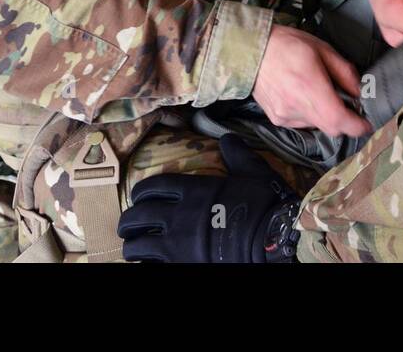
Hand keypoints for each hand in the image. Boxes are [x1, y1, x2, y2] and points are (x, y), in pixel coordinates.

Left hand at [119, 134, 299, 262]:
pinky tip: (149, 262)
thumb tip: (228, 137)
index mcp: (195, 190)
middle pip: (139, 215)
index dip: (141, 192)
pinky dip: (146, 263)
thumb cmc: (265, 206)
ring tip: (134, 246)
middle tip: (128, 224)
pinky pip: (152, 265)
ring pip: (138, 245)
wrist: (273, 240)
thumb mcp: (254, 173)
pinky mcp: (182, 264)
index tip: (139, 196)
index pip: (154, 187)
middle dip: (128, 220)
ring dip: (132, 245)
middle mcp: (180, 215)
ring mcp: (178, 244)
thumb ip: (237, 154)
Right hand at [254, 25, 369, 135]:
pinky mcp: (277, 119)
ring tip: (317, 91)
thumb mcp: (323, 49)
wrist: (251, 50)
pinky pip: (302, 123)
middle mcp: (297, 106)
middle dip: (344, 119)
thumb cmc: (288, 45)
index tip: (366, 123)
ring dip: (325, 114)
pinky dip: (309, 113)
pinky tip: (302, 95)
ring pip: (317, 125)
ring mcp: (285, 116)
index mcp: (310, 87)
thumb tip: (359, 92)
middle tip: (347, 104)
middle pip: (331, 128)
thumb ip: (344, 72)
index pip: (338, 120)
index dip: (357, 126)